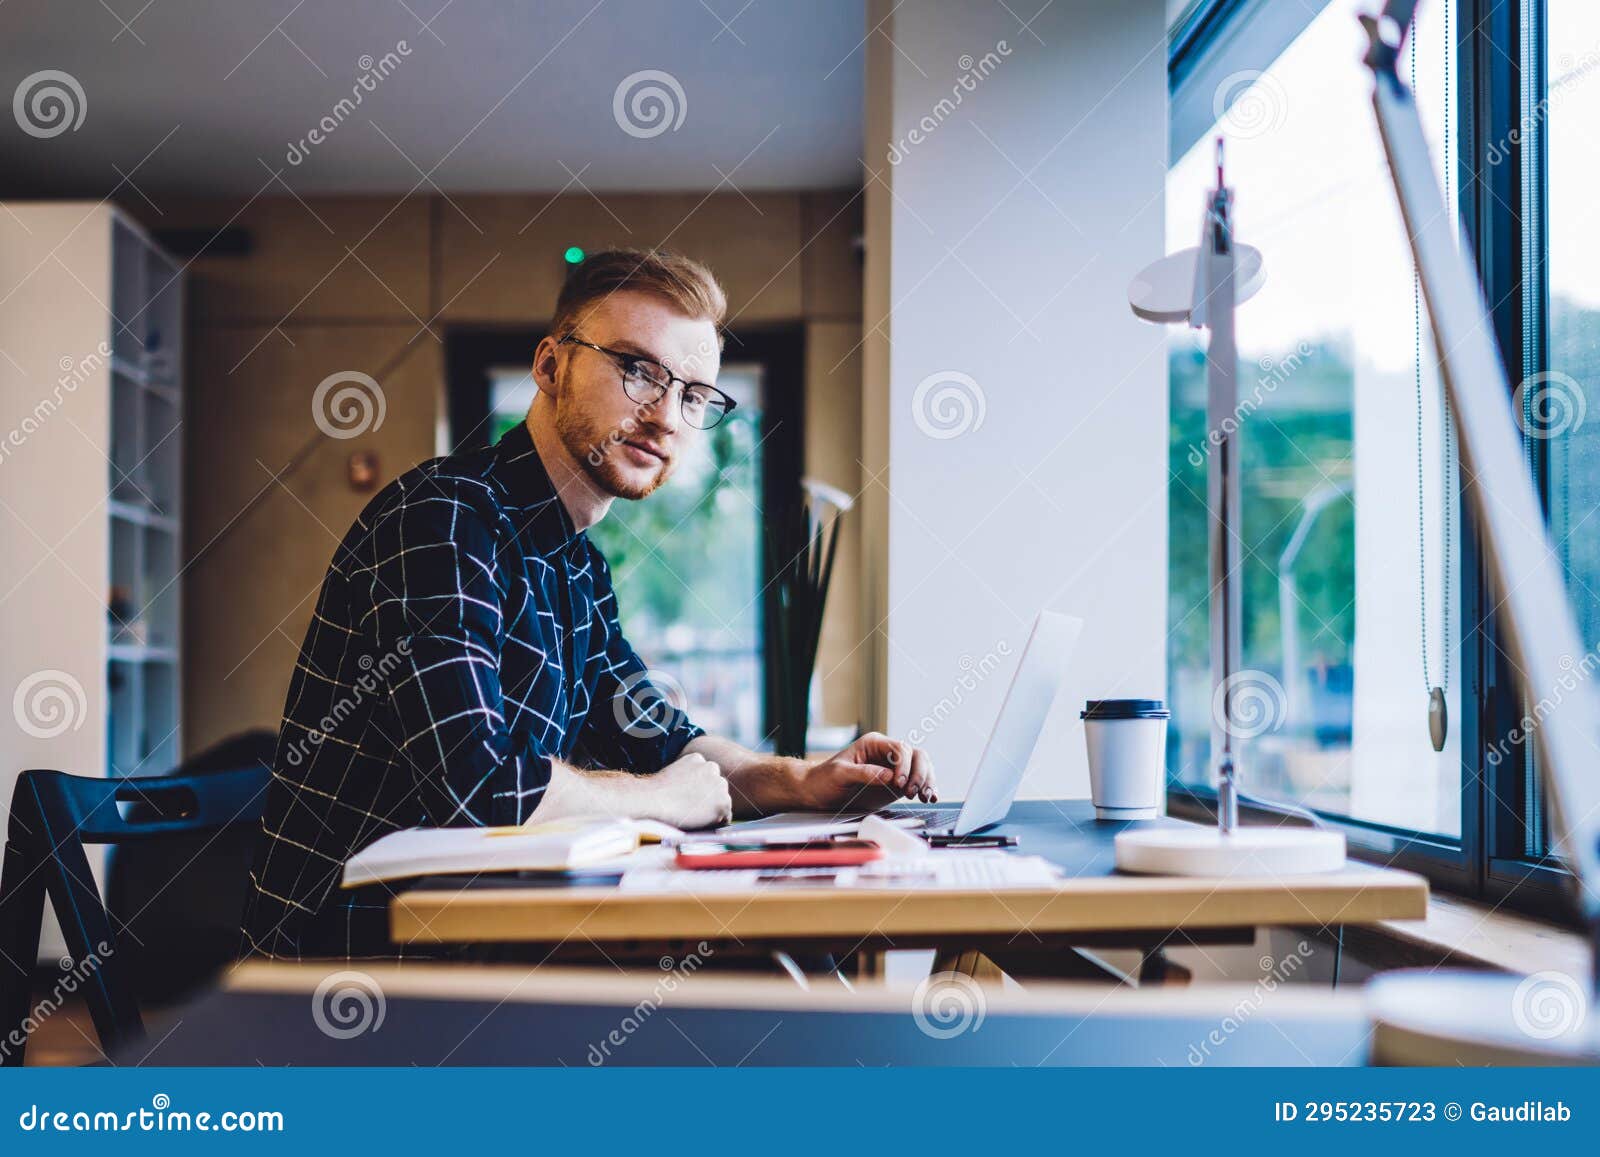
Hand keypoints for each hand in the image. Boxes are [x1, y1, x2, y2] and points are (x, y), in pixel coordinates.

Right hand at [531, 752, 731, 829]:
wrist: (645, 802)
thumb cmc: (643, 795)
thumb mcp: (659, 780)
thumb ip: (669, 782)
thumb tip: (655, 788)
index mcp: (695, 759)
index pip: (707, 780)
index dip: (696, 796)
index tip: (683, 802)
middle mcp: (711, 768)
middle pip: (717, 790)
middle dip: (706, 803)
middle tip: (685, 812)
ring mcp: (718, 785)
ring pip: (721, 804)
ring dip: (709, 814)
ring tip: (687, 818)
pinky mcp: (720, 803)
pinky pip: (723, 819)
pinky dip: (712, 824)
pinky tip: (695, 824)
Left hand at [798, 732, 935, 811]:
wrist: (817, 793)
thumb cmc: (824, 779)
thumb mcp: (840, 774)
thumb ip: (864, 773)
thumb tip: (889, 776)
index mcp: (874, 744)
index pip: (900, 748)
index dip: (904, 765)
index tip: (898, 783)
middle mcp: (887, 754)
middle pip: (916, 756)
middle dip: (919, 773)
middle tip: (911, 793)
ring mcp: (893, 769)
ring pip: (921, 767)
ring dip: (926, 781)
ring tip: (924, 796)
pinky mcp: (895, 784)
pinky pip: (917, 781)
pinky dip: (925, 788)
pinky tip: (930, 797)